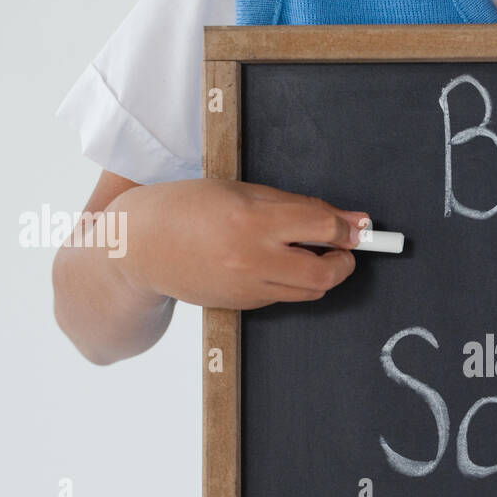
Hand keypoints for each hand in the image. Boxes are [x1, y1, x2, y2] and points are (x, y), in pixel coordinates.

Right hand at [111, 179, 366, 309]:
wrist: (137, 248)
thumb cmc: (186, 208)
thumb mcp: (240, 191)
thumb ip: (295, 205)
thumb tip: (347, 219)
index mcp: (251, 219)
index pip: (322, 227)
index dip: (348, 227)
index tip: (359, 226)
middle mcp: (251, 258)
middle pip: (326, 272)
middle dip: (346, 261)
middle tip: (345, 248)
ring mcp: (247, 287)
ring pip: (310, 290)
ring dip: (324, 273)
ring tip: (314, 253)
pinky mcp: (243, 305)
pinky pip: (284, 297)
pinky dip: (293, 281)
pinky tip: (277, 263)